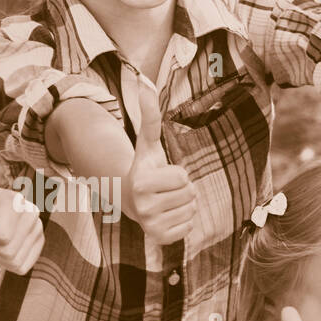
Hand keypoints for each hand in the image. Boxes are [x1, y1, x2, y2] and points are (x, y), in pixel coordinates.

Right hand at [122, 85, 196, 244]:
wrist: (129, 199)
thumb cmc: (144, 167)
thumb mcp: (148, 143)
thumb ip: (149, 115)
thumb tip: (143, 81)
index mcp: (141, 183)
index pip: (183, 177)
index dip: (178, 173)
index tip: (162, 175)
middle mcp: (144, 208)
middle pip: (190, 194)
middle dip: (183, 188)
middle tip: (165, 189)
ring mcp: (151, 226)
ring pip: (192, 210)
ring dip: (184, 204)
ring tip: (166, 200)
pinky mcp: (160, 239)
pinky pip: (189, 227)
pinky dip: (183, 220)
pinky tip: (168, 214)